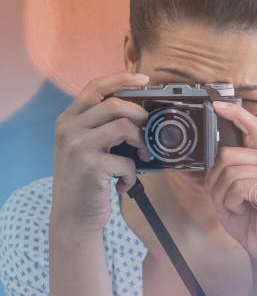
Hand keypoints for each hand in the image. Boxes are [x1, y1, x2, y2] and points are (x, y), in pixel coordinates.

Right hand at [51, 71, 152, 232]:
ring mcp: (78, 146)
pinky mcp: (90, 166)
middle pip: (114, 104)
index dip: (121, 79)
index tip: (144, 80)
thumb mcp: (85, 147)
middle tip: (149, 130)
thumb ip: (101, 127)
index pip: (95, 88)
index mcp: (68, 120)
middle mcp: (69, 129)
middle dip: (140, 114)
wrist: (72, 216)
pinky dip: (132, 174)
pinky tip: (125, 183)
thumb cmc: (86, 181)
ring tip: (141, 157)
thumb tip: (139, 113)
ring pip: (123, 126)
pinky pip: (127, 161)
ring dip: (141, 142)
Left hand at [205, 101, 256, 266]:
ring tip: (235, 208)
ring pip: (229, 173)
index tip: (217, 105)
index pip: (250, 128)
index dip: (235, 114)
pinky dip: (232, 203)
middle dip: (215, 181)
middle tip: (223, 199)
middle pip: (227, 155)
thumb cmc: (250, 222)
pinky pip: (238, 187)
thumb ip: (215, 177)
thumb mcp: (226, 196)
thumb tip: (188, 166)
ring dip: (222, 197)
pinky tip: (243, 211)